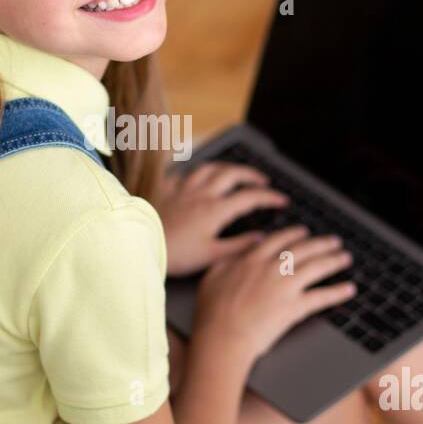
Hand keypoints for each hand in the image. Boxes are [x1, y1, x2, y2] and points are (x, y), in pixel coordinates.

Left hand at [155, 161, 289, 276]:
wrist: (141, 245)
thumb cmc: (175, 254)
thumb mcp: (211, 256)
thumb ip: (238, 246)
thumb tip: (260, 239)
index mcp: (215, 210)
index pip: (250, 197)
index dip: (269, 197)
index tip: (281, 200)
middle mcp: (201, 193)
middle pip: (232, 173)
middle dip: (251, 174)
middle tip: (262, 180)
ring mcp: (183, 188)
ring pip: (209, 168)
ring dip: (226, 167)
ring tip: (234, 172)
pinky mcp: (166, 189)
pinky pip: (184, 173)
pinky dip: (195, 173)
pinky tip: (197, 177)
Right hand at [193, 225, 356, 361]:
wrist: (223, 336)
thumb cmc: (212, 312)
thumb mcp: (212, 277)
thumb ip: (226, 261)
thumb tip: (236, 254)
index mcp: (251, 259)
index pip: (279, 240)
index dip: (294, 234)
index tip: (303, 232)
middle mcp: (271, 268)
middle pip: (303, 249)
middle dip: (321, 244)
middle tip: (333, 241)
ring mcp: (285, 286)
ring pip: (316, 267)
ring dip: (334, 261)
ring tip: (345, 258)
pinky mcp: (295, 307)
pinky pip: (322, 297)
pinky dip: (338, 292)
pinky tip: (349, 289)